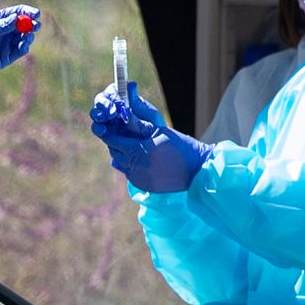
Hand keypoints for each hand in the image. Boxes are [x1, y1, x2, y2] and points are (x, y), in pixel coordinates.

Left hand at [0, 4, 40, 104]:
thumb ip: (1, 26)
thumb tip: (17, 18)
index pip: (17, 12)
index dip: (28, 11)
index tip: (36, 13)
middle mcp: (5, 31)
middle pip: (24, 25)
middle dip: (32, 24)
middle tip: (37, 25)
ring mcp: (7, 44)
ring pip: (24, 38)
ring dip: (29, 36)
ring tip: (28, 36)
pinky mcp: (7, 57)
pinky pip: (20, 51)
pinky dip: (24, 48)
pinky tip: (24, 46)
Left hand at [89, 82, 212, 192]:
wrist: (197, 169)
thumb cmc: (180, 145)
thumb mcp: (158, 131)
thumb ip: (138, 126)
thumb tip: (121, 118)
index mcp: (138, 150)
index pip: (114, 141)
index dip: (109, 133)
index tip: (107, 127)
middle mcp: (135, 167)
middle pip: (115, 153)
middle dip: (115, 144)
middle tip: (118, 135)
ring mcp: (139, 179)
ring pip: (122, 165)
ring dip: (122, 155)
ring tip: (130, 146)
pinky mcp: (144, 186)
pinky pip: (130, 174)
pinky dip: (131, 166)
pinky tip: (139, 159)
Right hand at [89, 82, 166, 130]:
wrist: (153, 149)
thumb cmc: (154, 129)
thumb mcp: (149, 115)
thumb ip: (137, 103)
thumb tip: (131, 85)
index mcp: (124, 99)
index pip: (113, 90)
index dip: (113, 94)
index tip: (119, 101)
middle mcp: (113, 107)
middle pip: (101, 99)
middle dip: (104, 104)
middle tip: (112, 112)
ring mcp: (107, 120)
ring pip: (96, 112)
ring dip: (98, 114)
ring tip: (104, 119)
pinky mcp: (104, 132)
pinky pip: (96, 128)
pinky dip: (97, 128)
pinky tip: (103, 131)